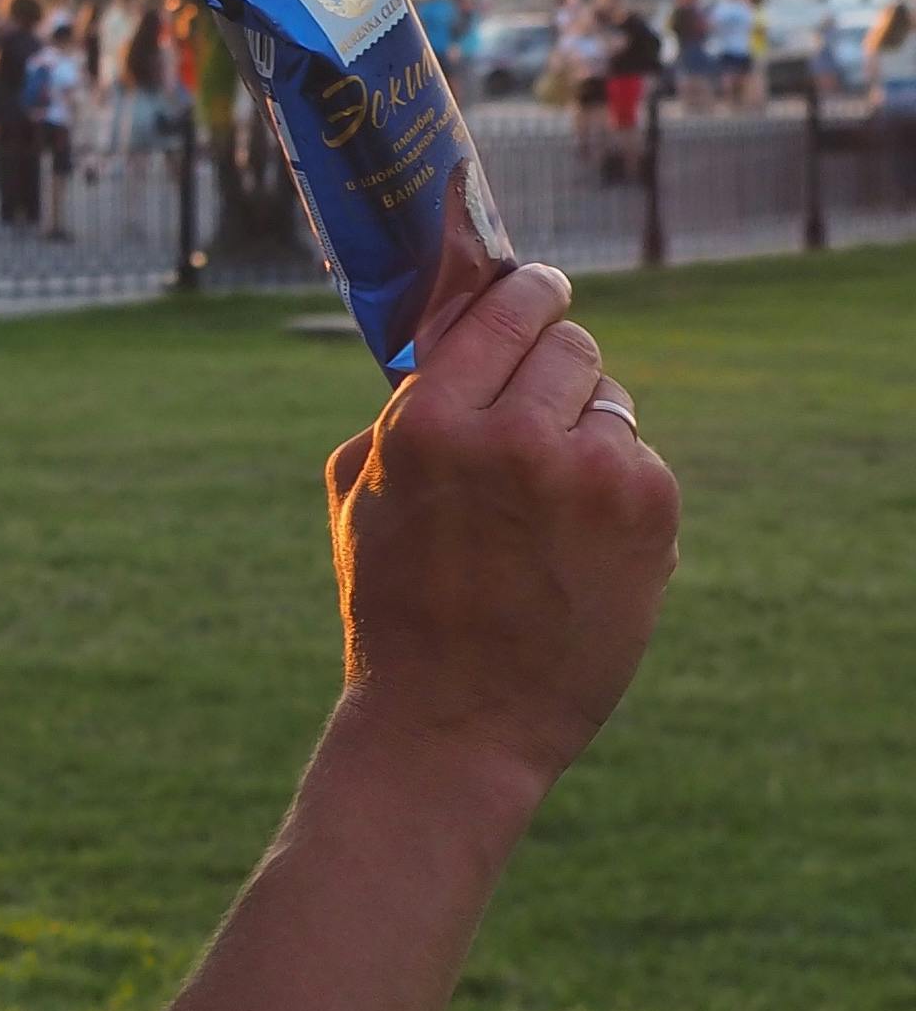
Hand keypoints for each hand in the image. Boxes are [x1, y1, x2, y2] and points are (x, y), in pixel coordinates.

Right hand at [329, 245, 678, 803]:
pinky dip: (615, 486)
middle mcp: (512, 435)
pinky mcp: (646, 512)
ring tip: (550, 498)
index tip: (540, 288)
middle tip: (541, 404)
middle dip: (554, 367)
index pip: (504, 307)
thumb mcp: (364, 491)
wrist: (457, 721)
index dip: (528, 292)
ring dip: (585, 430)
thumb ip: (403, 407)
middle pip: (569, 343)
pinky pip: (639, 459)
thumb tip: (449, 335)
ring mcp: (589, 473)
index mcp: (427, 421)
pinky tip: (579, 540)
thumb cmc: (395, 604)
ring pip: (611, 401)